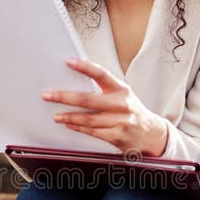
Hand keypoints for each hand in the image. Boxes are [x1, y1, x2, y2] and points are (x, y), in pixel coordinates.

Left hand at [42, 58, 167, 155]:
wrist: (151, 134)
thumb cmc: (131, 112)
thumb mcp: (123, 95)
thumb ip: (104, 89)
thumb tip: (77, 81)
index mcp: (122, 90)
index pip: (101, 75)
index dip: (85, 67)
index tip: (69, 62)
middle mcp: (122, 104)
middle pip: (88, 99)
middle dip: (65, 97)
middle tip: (49, 95)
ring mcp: (120, 121)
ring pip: (88, 118)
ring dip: (69, 116)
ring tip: (56, 115)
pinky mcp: (117, 136)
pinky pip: (93, 131)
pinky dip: (79, 127)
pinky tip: (70, 124)